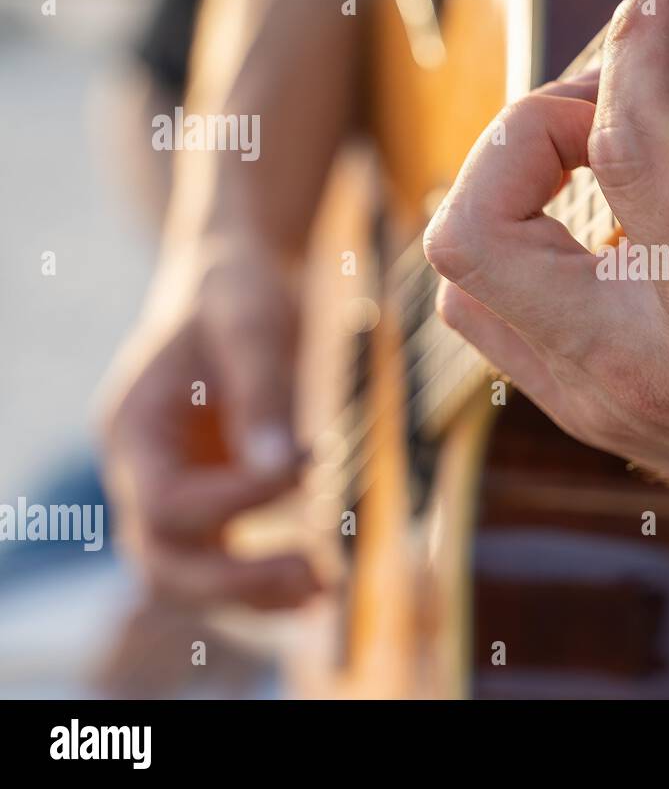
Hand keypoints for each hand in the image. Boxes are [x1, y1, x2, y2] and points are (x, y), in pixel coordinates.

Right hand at [100, 233, 320, 605]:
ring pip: (188, 577)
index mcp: (134, 426)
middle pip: (160, 561)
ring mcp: (171, 490)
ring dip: (251, 595)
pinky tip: (321, 581)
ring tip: (325, 588)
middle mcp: (141, 470)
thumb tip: (284, 472)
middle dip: (234, 582)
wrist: (236, 281)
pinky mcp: (209, 502)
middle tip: (316, 576)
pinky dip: (264, 581)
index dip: (234, 501)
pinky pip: (223, 561)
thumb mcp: (254, 326)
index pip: (164, 500)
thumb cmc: (240, 292)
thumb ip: (264, 396)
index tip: (309, 463)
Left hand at [423, 0, 668, 562]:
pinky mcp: (591, 416)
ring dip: (506, 192)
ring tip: (597, 157)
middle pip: (478, 227)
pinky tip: (597, 223)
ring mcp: (603, 404)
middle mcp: (643, 372)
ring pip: (464, 277)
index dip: (634, 46)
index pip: (628, 153)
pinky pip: (493, 320)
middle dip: (524, 128)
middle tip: (608, 103)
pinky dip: (516, 251)